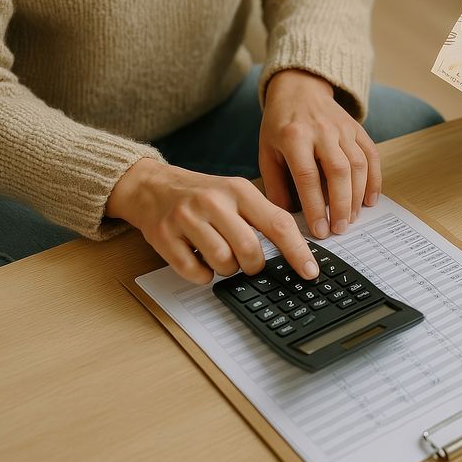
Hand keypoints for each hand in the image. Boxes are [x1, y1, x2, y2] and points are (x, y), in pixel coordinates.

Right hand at [106, 159, 317, 283]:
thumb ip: (262, 217)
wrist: (151, 186)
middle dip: (254, 265)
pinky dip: (203, 275)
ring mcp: (187, 218)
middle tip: (248, 262)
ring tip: (220, 256)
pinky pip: (195, 272)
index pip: (278, 223)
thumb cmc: (201, 195)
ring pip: (223, 262)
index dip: (297, 251)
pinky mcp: (165, 237)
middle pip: (250, 250)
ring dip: (227, 269)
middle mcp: (214, 202)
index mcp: (239, 190)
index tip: (310, 271)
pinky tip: (200, 261)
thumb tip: (296, 251)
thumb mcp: (235, 194)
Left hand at [260, 69, 380, 237]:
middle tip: (340, 229)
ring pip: (358, 165)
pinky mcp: (357, 129)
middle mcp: (321, 131)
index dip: (315, 206)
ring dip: (358, 196)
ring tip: (353, 219)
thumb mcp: (267, 152)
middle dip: (341, 205)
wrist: (299, 88)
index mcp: (293, 136)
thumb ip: (275, 185)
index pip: (307, 176)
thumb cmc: (280, 125)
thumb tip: (287, 218)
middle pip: (338, 172)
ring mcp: (343, 128)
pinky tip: (370, 200)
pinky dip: (375, 180)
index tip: (319, 229)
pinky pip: (371, 156)